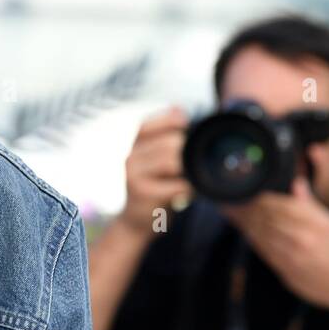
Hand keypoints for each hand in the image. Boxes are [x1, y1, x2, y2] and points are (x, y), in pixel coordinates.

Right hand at [119, 105, 192, 235]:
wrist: (136, 221)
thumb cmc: (154, 186)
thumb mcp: (154, 159)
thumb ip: (165, 136)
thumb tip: (178, 108)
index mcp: (135, 145)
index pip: (149, 124)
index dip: (169, 121)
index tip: (186, 126)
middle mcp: (131, 158)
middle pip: (168, 143)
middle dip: (187, 150)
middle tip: (197, 161)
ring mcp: (135, 176)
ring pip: (172, 162)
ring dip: (189, 169)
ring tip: (195, 176)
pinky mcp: (144, 194)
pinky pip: (178, 185)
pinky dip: (190, 187)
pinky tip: (192, 191)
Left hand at [222, 177, 328, 321]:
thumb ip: (310, 205)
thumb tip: (296, 183)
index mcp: (313, 223)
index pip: (277, 204)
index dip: (258, 197)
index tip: (246, 191)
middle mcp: (300, 238)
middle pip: (264, 218)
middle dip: (245, 208)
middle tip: (229, 200)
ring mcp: (291, 255)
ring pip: (260, 233)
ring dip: (243, 222)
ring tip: (230, 211)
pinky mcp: (285, 269)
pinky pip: (263, 250)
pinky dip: (252, 238)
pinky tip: (244, 230)